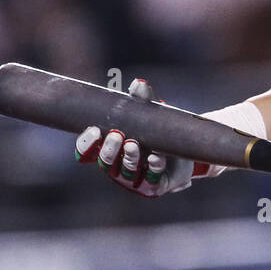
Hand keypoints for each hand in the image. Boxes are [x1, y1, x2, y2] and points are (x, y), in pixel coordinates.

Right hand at [74, 78, 213, 197]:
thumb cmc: (155, 132)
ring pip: (126, 172)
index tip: (94, 129)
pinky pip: (152, 179)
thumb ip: (141, 100)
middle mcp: (117, 166)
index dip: (87, 143)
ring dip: (129, 158)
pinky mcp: (155, 185)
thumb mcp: (147, 115)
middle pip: (105, 163)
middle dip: (109, 150)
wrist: (184, 150)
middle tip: (116, 135)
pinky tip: (156, 157)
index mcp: (108, 149)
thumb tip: (139, 84)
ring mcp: (135, 179)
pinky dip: (154, 167)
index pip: (87, 151)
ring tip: (133, 145)